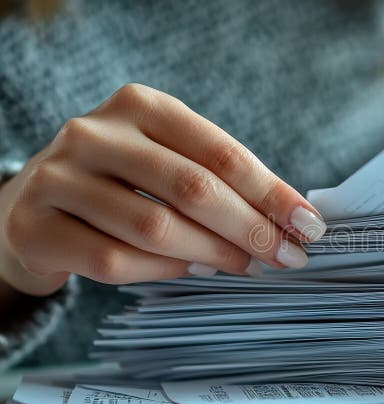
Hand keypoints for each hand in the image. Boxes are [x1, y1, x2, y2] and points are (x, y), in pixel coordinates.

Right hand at [0, 84, 326, 296]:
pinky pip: (115, 260)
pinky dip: (162, 272)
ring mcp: (59, 179)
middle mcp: (95, 134)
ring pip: (155, 228)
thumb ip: (218, 181)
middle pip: (192, 188)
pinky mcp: (35, 226)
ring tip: (245, 266)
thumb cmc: (119, 184)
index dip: (272, 193)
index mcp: (140, 107)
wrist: (32, 205)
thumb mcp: (165, 161)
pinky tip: (188, 273)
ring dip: (213, 255)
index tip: (309, 225)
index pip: (221, 152)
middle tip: (288, 256)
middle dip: (251, 229)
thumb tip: (289, 221)